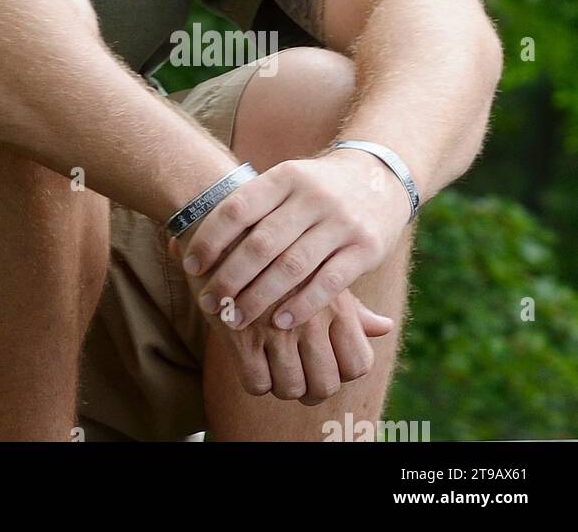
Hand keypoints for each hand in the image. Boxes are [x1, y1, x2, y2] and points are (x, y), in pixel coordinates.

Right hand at [168, 235, 392, 401]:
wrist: (219, 216)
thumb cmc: (274, 244)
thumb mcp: (319, 268)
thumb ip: (351, 306)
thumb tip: (385, 326)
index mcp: (336, 301)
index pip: (357, 363)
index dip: (342, 373)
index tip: (323, 365)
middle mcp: (311, 316)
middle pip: (325, 382)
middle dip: (310, 389)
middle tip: (296, 377)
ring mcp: (276, 326)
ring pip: (290, 386)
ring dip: (281, 386)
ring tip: (272, 371)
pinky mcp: (241, 331)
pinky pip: (256, 380)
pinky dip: (255, 380)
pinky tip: (249, 362)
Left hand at [173, 152, 410, 331]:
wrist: (380, 177)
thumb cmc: (314, 189)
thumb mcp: (284, 182)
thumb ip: (245, 207)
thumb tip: (177, 240)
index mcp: (285, 176)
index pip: (238, 208)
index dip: (210, 239)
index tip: (190, 266)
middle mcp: (313, 196)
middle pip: (261, 243)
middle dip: (230, 277)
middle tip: (209, 302)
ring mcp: (341, 222)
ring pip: (292, 266)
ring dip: (261, 297)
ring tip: (237, 318)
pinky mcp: (366, 248)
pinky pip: (330, 282)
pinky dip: (303, 305)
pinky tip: (281, 322)